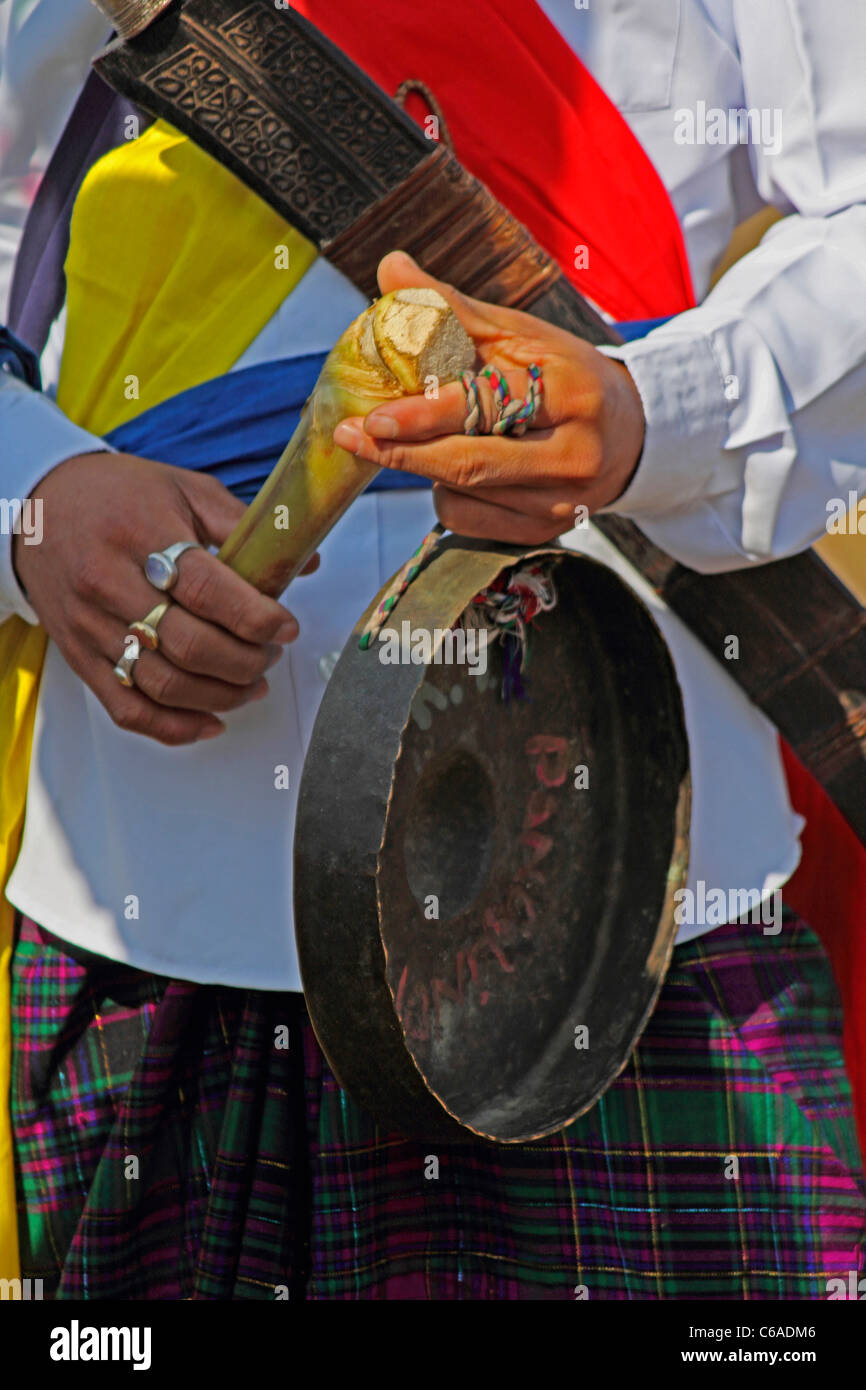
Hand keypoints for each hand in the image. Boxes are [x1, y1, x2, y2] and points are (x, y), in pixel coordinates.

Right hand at [13, 452, 310, 745]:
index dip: (257, 618)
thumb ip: (241, 524)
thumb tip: (305, 562)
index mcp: (141, 534)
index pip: (208, 591)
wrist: (39, 505)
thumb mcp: (183, 488)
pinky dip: (174, 727)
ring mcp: (91, 626)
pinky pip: (127, 708)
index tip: (285, 628)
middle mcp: (110, 584)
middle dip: (247, 661)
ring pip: (164, 685)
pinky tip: (210, 721)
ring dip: (221, 696)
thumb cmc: (118, 496)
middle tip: (271, 654)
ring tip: (252, 684)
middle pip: (191, 646)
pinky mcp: (80, 656)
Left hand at [333, 251, 645, 543]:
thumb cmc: (565, 376)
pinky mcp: (543, 532)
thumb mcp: (521, 334)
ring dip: (422, 466)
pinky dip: (444, 493)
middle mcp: (572, 457)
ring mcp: (559, 502)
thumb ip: (454, 308)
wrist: (630, 435)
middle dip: (404, 453)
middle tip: (353, 437)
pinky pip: (468, 520)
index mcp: (573, 394)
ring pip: (465, 492)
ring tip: (404, 438)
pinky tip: (449, 468)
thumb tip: (390, 267)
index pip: (489, 407)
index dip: (426, 415)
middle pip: (471, 462)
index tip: (374, 417)